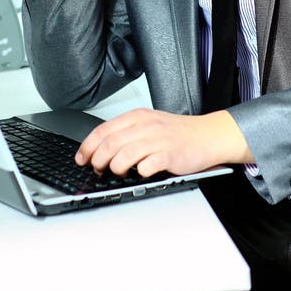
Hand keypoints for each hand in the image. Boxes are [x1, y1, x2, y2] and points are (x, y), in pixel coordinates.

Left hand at [75, 108, 254, 177]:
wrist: (208, 135)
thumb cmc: (179, 133)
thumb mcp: (150, 125)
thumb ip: (128, 134)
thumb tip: (101, 149)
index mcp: (138, 117)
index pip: (103, 130)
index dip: (88, 146)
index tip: (81, 158)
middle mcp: (146, 126)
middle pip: (110, 144)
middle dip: (98, 160)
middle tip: (98, 169)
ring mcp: (158, 140)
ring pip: (124, 154)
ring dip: (115, 167)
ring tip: (117, 172)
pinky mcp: (170, 154)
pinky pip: (147, 165)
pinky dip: (139, 172)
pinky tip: (140, 172)